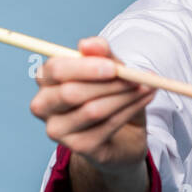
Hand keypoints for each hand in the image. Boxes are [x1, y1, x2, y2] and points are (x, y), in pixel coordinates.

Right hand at [29, 36, 154, 170]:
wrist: (122, 134)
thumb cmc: (110, 94)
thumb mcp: (110, 69)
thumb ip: (101, 55)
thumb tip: (88, 43)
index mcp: (46, 80)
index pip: (55, 70)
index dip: (85, 68)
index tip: (114, 67)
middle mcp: (43, 106)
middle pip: (70, 93)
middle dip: (108, 85)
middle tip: (136, 78)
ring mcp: (58, 130)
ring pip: (92, 110)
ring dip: (125, 97)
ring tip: (148, 87)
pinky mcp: (78, 147)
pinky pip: (107, 126)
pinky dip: (131, 110)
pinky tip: (145, 99)